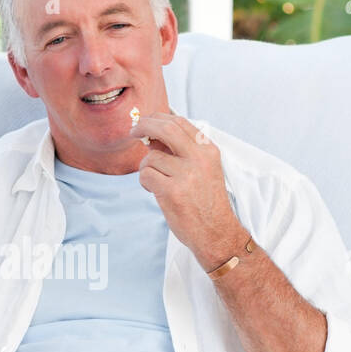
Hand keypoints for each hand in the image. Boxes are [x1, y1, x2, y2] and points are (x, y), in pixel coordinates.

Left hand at [133, 113, 242, 267]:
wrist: (216, 233)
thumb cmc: (206, 203)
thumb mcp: (203, 170)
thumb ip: (180, 151)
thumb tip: (152, 135)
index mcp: (208, 150)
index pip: (180, 122)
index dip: (158, 118)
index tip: (146, 122)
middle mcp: (199, 158)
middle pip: (165, 128)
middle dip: (144, 125)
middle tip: (134, 131)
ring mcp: (186, 174)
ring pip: (150, 158)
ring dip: (146, 168)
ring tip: (157, 182)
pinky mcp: (172, 191)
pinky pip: (146, 175)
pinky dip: (145, 182)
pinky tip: (155, 191)